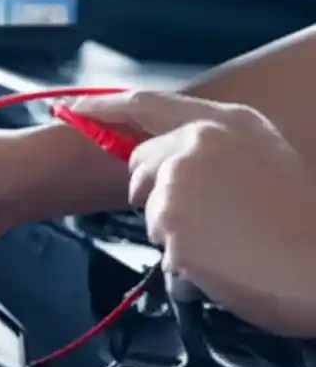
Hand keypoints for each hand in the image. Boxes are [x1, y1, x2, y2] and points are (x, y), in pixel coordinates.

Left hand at [71, 91, 315, 336]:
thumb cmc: (301, 226)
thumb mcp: (265, 161)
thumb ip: (213, 152)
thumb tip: (168, 163)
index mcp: (227, 122)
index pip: (147, 104)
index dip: (103, 107)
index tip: (73, 109)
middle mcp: (198, 142)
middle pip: (141, 165)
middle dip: (158, 194)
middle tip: (211, 221)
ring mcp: (180, 179)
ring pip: (153, 212)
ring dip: (181, 234)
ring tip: (232, 242)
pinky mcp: (172, 219)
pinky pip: (164, 248)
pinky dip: (188, 263)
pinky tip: (227, 262)